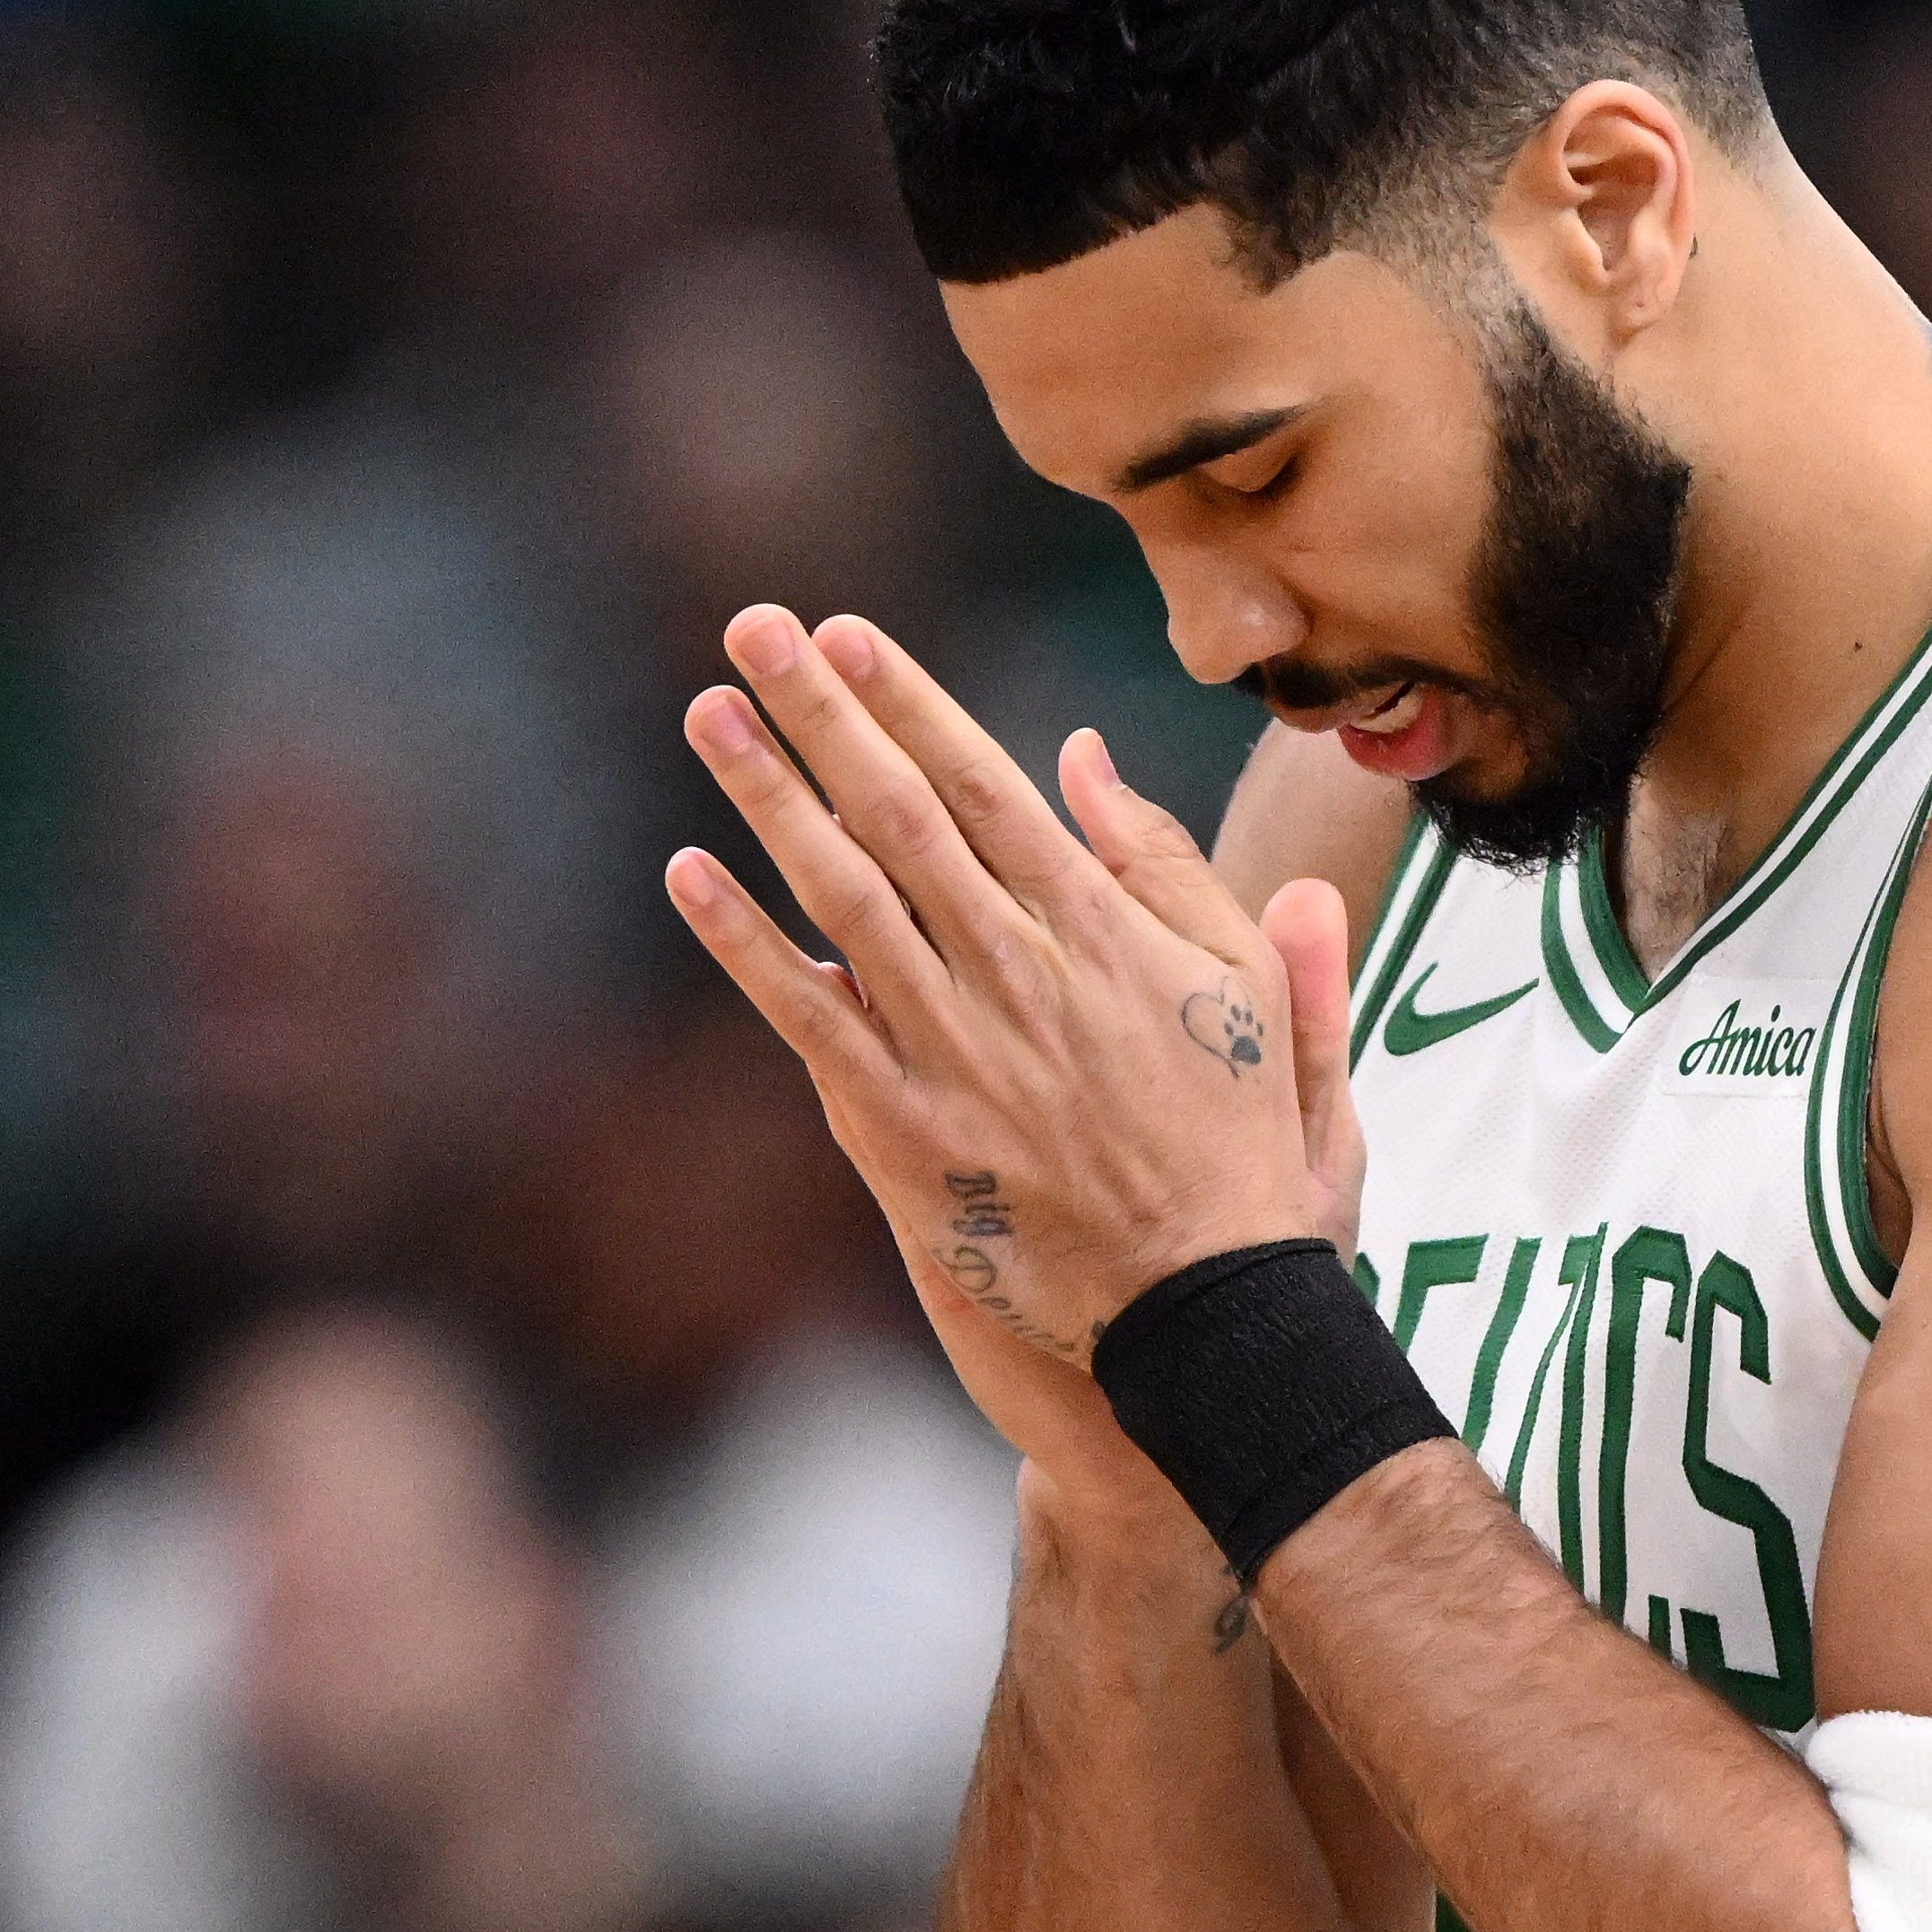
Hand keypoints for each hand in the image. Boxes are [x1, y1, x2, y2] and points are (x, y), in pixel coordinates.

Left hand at [668, 607, 1362, 1382]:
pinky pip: (806, 1017)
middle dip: (821, 713)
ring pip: (840, 895)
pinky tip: (688, 872)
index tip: (845, 634)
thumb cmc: (1231, 1140)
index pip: (982, 783)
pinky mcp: (901, 1130)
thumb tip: (1083, 755)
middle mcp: (1014, 971)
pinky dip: (744, 943)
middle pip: (897, 813)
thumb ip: (1166, 862)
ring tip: (708, 712)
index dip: (908, 703)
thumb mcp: (1243, 984)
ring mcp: (951, 1050)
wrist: (1202, 1305)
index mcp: (1097, 927)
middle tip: (752, 626)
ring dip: (767, 795)